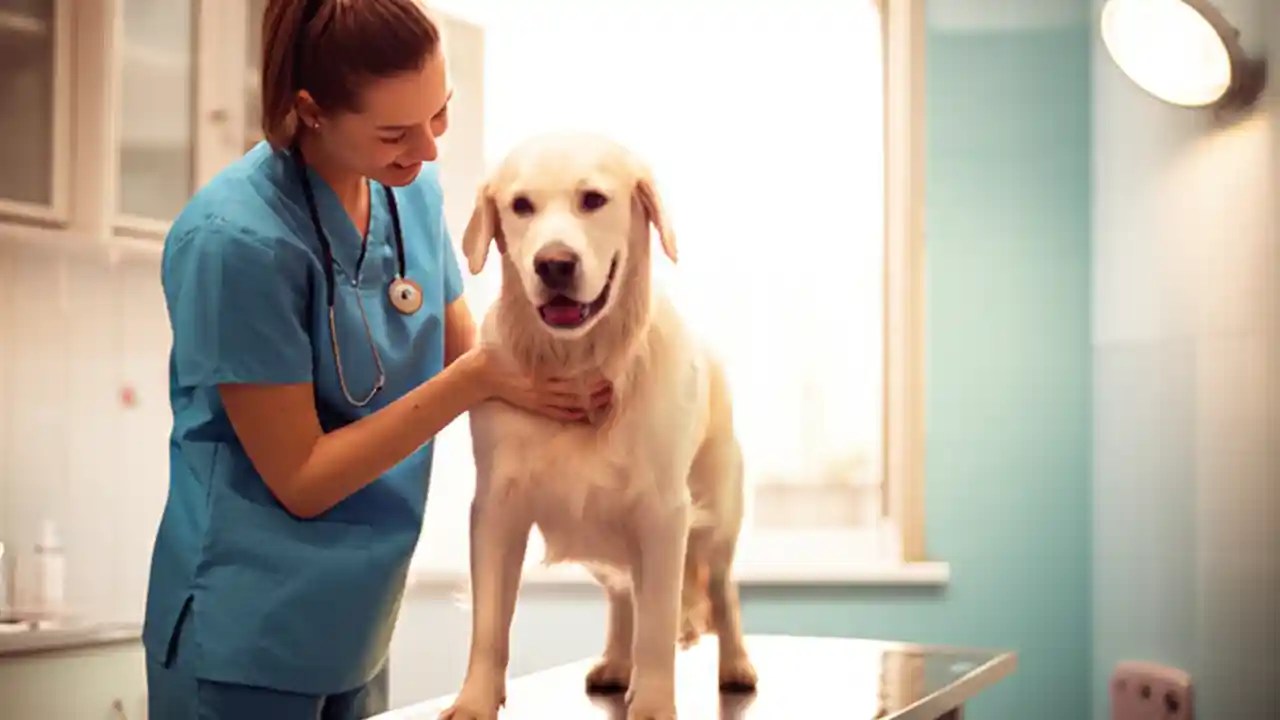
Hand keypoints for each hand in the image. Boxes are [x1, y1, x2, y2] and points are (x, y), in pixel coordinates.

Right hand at [465, 346, 612, 422]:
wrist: (480, 374)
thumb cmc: (500, 353)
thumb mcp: (521, 342)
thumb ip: (540, 339)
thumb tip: (560, 327)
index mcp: (540, 368)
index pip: (572, 372)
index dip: (591, 372)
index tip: (607, 366)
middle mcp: (542, 386)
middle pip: (576, 390)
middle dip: (597, 388)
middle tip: (614, 384)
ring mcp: (539, 398)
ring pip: (571, 403)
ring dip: (590, 402)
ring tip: (608, 398)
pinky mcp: (535, 406)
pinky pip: (558, 413)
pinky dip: (574, 414)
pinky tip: (587, 413)